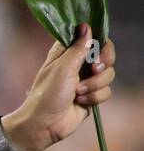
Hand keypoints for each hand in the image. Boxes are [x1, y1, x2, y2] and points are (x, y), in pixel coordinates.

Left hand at [4, 23, 115, 150]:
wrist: (43, 125)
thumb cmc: (47, 95)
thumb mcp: (63, 67)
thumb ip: (78, 47)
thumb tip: (86, 26)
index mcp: (66, 53)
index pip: (91, 38)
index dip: (99, 43)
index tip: (95, 51)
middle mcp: (77, 65)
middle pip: (106, 55)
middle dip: (103, 64)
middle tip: (94, 69)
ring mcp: (85, 81)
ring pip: (108, 74)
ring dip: (95, 84)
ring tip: (78, 92)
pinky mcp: (90, 96)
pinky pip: (106, 91)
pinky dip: (95, 97)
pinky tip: (80, 102)